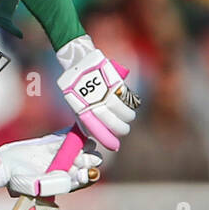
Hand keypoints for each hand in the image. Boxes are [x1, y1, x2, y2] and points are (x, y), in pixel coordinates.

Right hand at [0, 130, 102, 197]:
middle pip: (84, 165)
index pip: (81, 180)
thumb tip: (68, 179)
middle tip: (82, 158)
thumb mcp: (32, 186)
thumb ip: (50, 185)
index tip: (82, 172)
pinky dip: (74, 133)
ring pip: (81, 150)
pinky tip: (76, 131)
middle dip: (87, 161)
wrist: (4, 165)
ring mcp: (60, 156)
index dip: (86, 176)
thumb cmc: (16, 179)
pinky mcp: (53, 143)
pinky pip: (68, 137)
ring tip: (82, 144)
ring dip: (84, 147)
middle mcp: (64, 170)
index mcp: (62, 183)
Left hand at [56, 37, 138, 151]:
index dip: (107, 140)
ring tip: (127, 116)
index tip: (114, 147)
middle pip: (115, 124)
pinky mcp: (116, 84)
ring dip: (128, 118)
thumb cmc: (77, 86)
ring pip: (125, 114)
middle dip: (121, 130)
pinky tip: (130, 105)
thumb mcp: (76, 103)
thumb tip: (92, 134)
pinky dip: (132, 105)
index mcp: (83, 110)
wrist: (80, 62)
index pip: (97, 130)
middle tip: (123, 129)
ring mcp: (107, 94)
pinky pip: (129, 100)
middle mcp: (95, 103)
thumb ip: (84, 118)